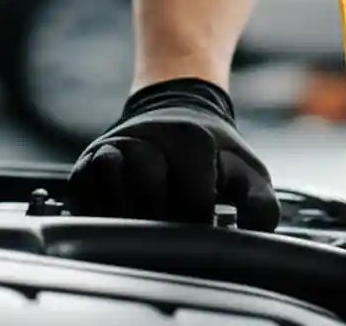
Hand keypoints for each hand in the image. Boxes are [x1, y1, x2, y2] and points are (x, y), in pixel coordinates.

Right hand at [67, 78, 279, 230]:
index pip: (192, 203)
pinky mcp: (88, 161)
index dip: (200, 228)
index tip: (205, 231)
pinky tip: (118, 220)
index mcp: (191, 139)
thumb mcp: (246, 172)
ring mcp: (114, 147)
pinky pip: (84, 193)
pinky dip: (99, 212)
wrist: (174, 112)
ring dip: (131, 218)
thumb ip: (261, 203)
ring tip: (147, 225)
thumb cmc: (214, 154)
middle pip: (151, 201)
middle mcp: (147, 137)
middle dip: (165, 224)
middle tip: (174, 231)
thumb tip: (256, 234)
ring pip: (114, 194)